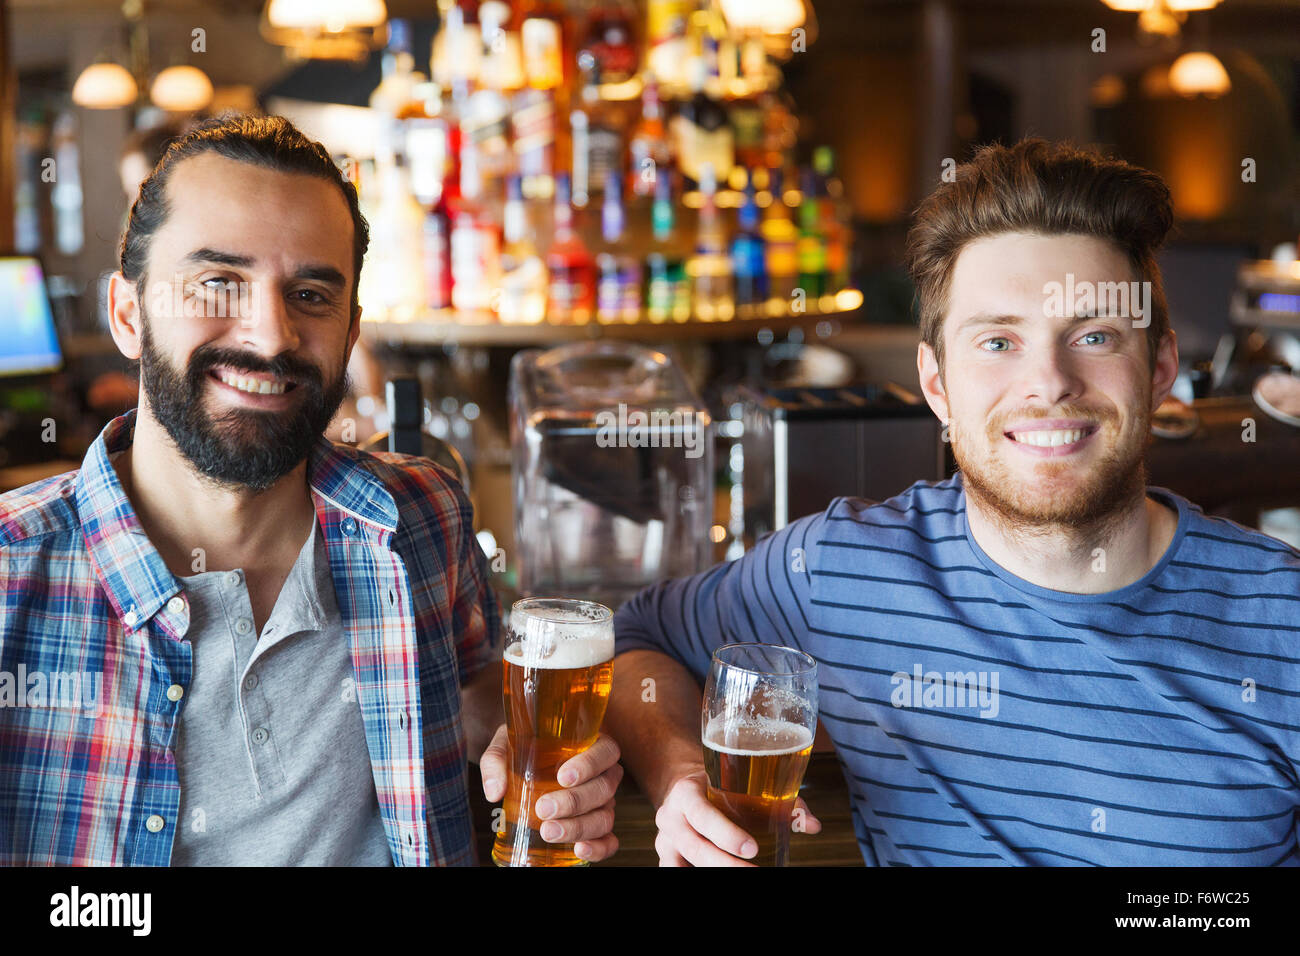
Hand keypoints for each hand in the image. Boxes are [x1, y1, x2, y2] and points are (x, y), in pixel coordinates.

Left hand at [480, 725, 623, 862]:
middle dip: (574, 802)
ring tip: (548, 832)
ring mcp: (603, 802)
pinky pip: (609, 840)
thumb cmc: (525, 750)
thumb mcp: (509, 743)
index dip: (589, 765)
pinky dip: (599, 848)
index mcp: (592, 745)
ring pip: (605, 816)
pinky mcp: (598, 827)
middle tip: (543, 808)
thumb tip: (494, 792)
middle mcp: (604, 774)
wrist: (527, 766)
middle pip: (603, 788)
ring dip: (578, 827)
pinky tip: (579, 849)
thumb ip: (497, 760)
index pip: (605, 751)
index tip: (562, 777)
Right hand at [653, 768, 820, 866]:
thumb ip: (780, 801)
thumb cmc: (719, 785)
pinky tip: (720, 872)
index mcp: (686, 793)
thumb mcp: (741, 784)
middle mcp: (670, 817)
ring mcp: (665, 840)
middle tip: (755, 871)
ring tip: (743, 872)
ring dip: (714, 870)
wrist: (681, 787)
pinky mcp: (666, 856)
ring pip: (683, 864)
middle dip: (726, 864)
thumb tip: (813, 825)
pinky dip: (694, 873)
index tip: (752, 848)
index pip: (702, 814)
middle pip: (696, 847)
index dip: (725, 834)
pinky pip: (674, 871)